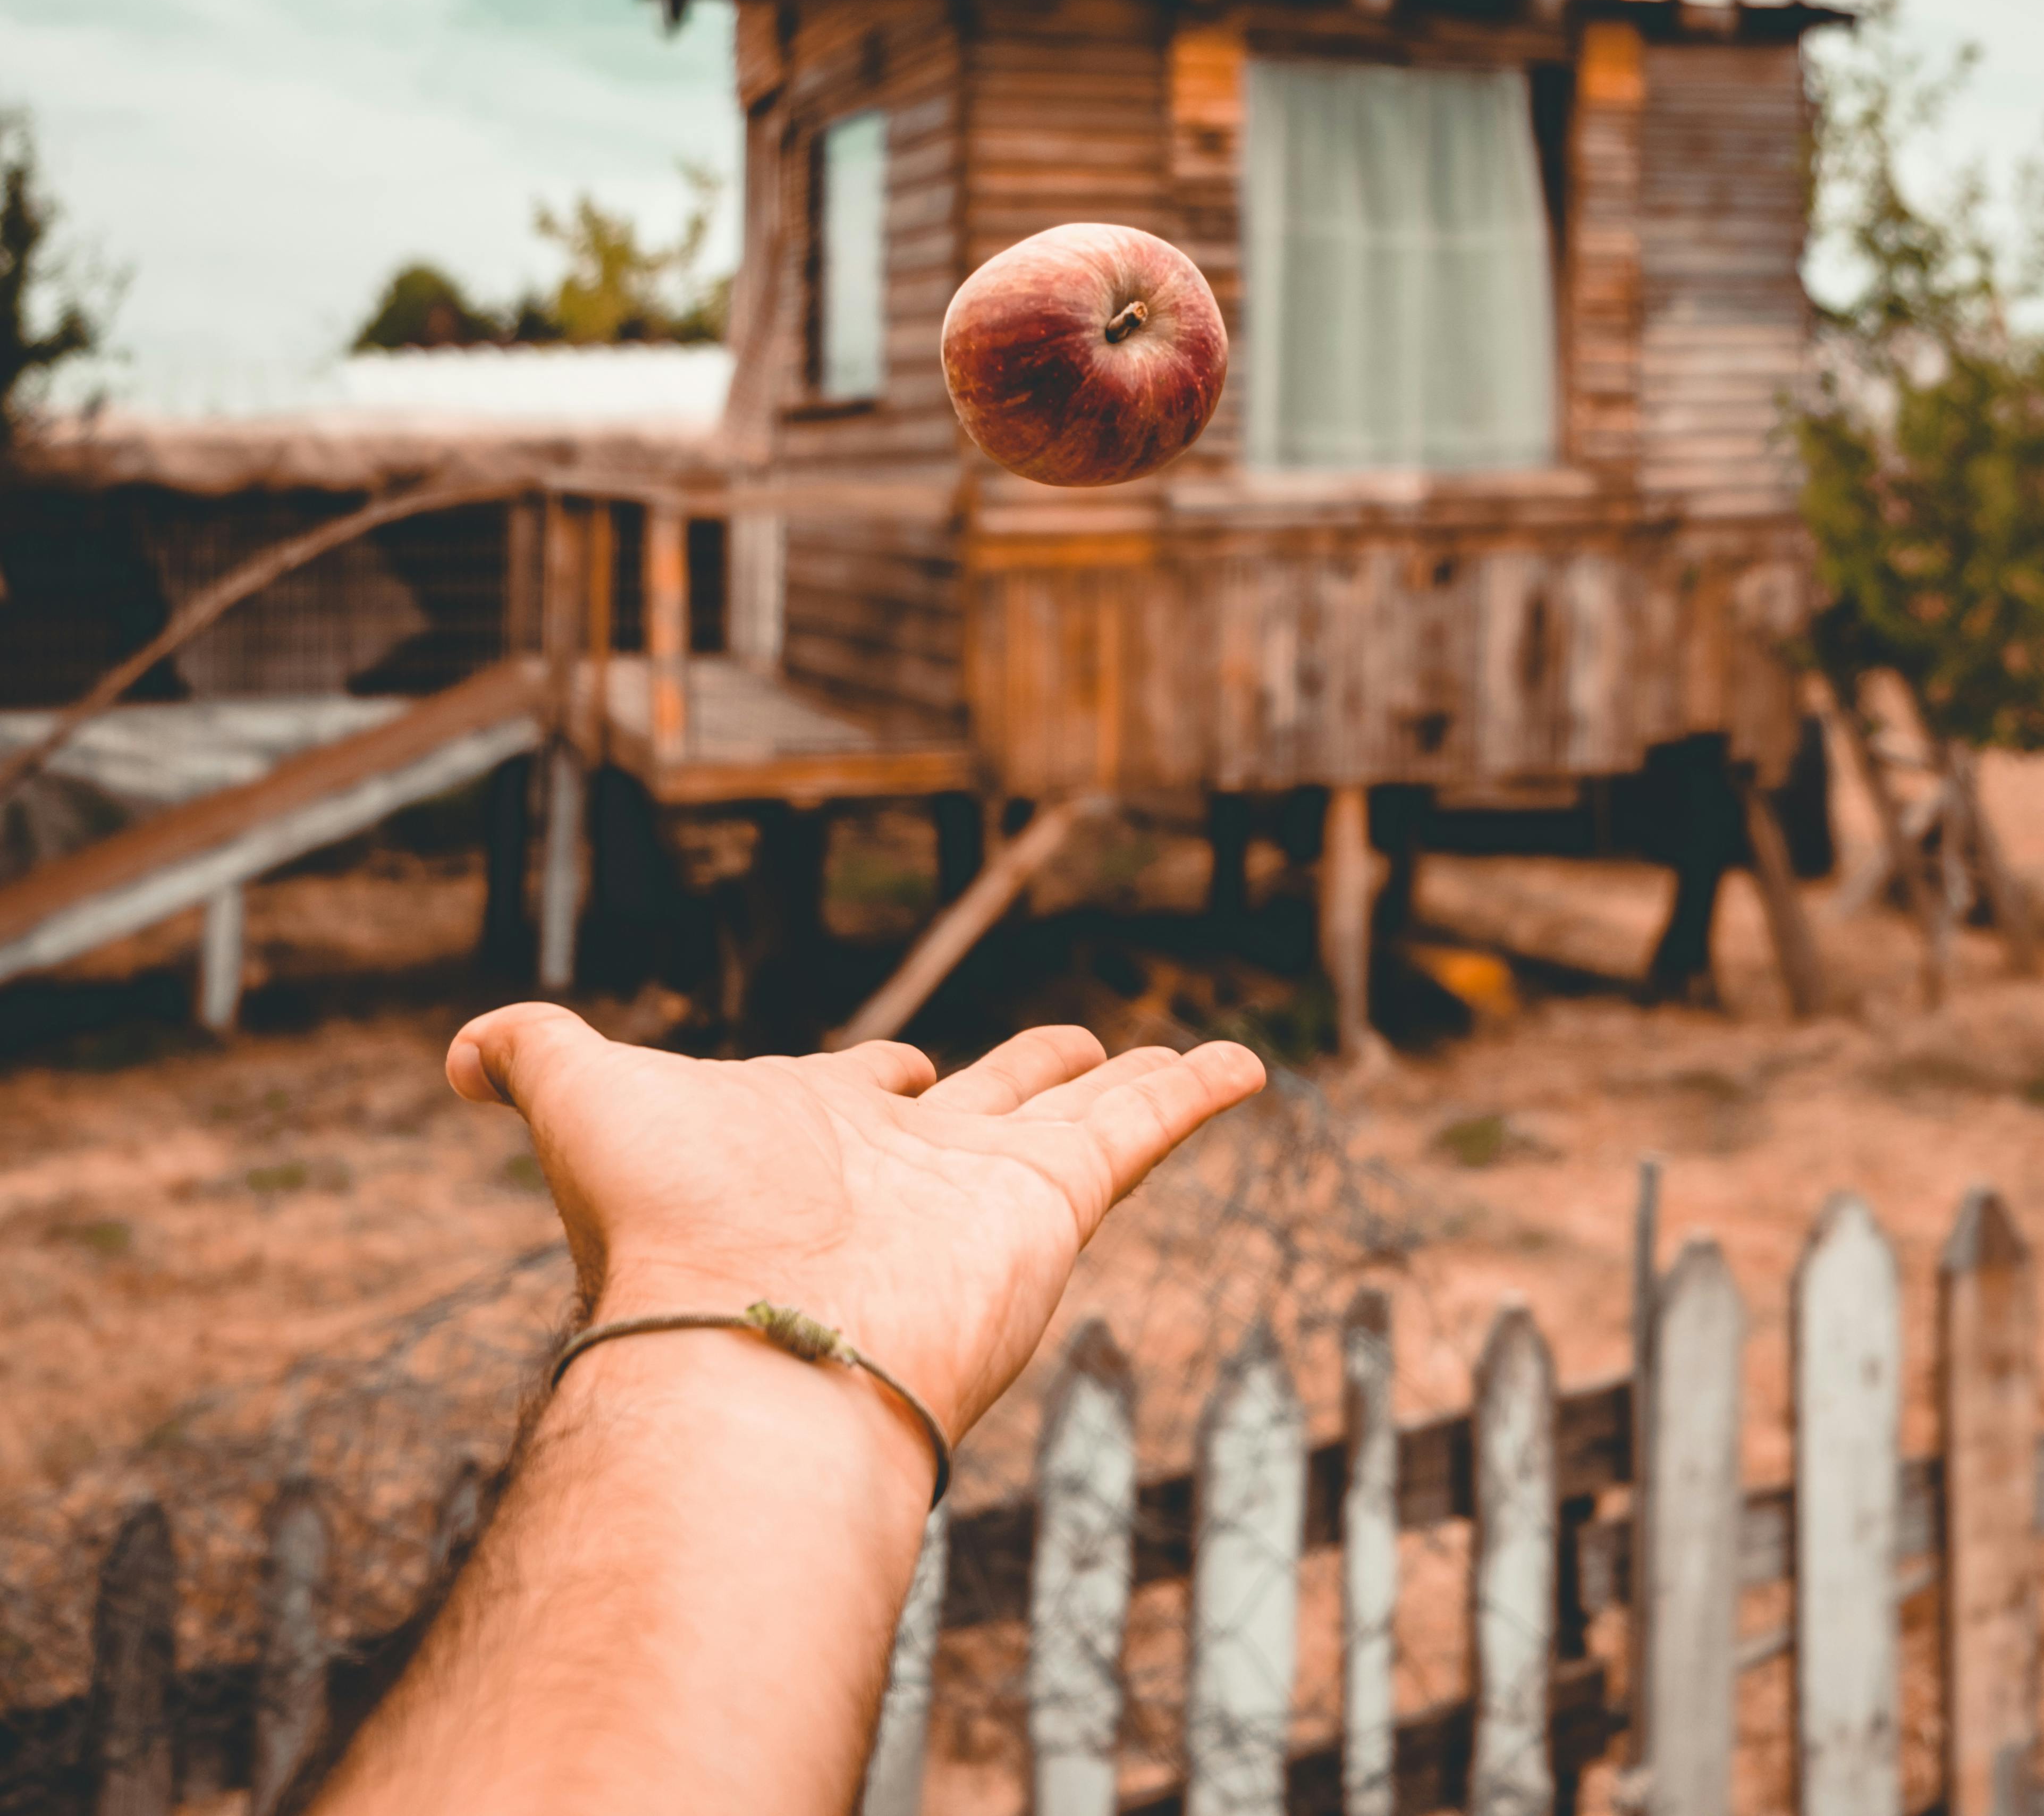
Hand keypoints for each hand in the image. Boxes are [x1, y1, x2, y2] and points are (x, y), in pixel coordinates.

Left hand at [449, 1009, 1264, 1443]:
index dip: (883, 1072)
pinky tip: (1246, 1062)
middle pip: (990, 1099)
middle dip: (1028, 1069)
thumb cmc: (665, 1223)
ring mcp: (986, 1186)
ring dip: (1134, 1079)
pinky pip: (1146, 1127)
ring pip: (1082, 1110)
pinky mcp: (1053, 1199)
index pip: (865, 1091)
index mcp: (814, 1135)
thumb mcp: (581, 1099)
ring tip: (1188, 1055)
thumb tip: (453, 1049)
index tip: (901, 1062)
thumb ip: (527, 1054)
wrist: (747, 1341)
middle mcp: (906, 1166)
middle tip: (1075, 1045)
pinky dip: (1200, 1091)